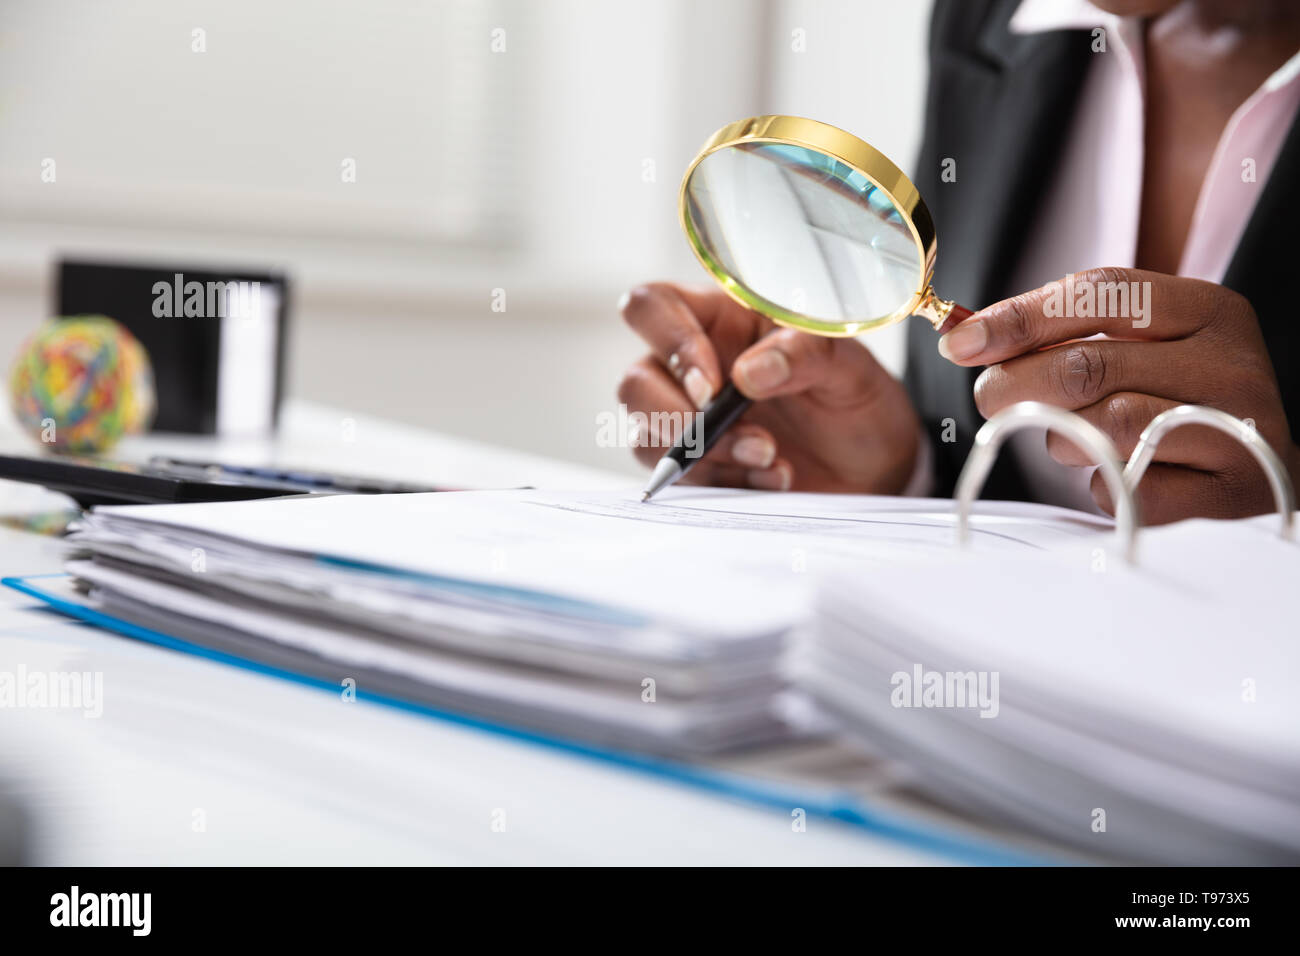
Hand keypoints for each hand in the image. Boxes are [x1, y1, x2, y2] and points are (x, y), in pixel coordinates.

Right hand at [617, 282, 920, 492]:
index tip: (711, 386)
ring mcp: (690, 420)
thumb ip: (804, 354)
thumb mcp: (848, 365)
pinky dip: (726, 482)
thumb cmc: (854, 396)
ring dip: (705, 455)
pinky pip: (682, 481)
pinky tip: (774, 478)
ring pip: (647, 437)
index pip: (652, 307)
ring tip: (771, 456)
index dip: (668, 342)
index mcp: (719, 318)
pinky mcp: (701, 468)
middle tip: (730, 432)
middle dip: (675, 417)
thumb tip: (748, 374)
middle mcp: (691, 367)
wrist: (876, 463)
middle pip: (634, 383)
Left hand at [937, 267, 1298, 522]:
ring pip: (1104, 426)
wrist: (1258, 469)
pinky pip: (1129, 489)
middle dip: (1016, 383)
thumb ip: (1063, 332)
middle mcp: (1229, 362)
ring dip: (1063, 438)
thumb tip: (965, 339)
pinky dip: (1103, 486)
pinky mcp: (1228, 492)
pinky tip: (1118, 475)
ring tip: (1072, 438)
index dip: (1018, 317)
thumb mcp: (1139, 346)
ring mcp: (1235, 428)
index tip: (960, 342)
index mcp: (1206, 308)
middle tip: (990, 397)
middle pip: (1088, 364)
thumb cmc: (1176, 401)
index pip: (1100, 294)